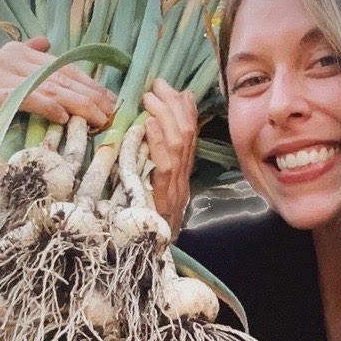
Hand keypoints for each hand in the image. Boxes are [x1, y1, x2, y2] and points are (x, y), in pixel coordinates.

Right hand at [0, 36, 115, 175]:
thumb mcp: (8, 89)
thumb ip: (28, 68)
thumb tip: (46, 42)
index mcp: (14, 52)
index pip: (61, 67)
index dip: (88, 84)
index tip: (110, 101)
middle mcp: (4, 57)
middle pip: (57, 77)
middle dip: (88, 96)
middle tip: (110, 113)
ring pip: (47, 88)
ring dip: (77, 104)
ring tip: (97, 119)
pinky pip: (26, 99)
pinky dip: (48, 108)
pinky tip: (65, 119)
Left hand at [141, 78, 196, 238]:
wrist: (153, 256)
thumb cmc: (148, 222)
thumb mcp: (152, 188)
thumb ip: (156, 160)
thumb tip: (152, 137)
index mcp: (182, 174)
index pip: (191, 133)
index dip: (185, 108)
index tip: (173, 88)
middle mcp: (183, 178)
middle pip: (188, 133)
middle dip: (174, 104)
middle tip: (157, 84)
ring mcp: (176, 187)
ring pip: (180, 144)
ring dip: (165, 115)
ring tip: (150, 96)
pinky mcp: (164, 198)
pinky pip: (165, 166)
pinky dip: (159, 142)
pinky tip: (149, 125)